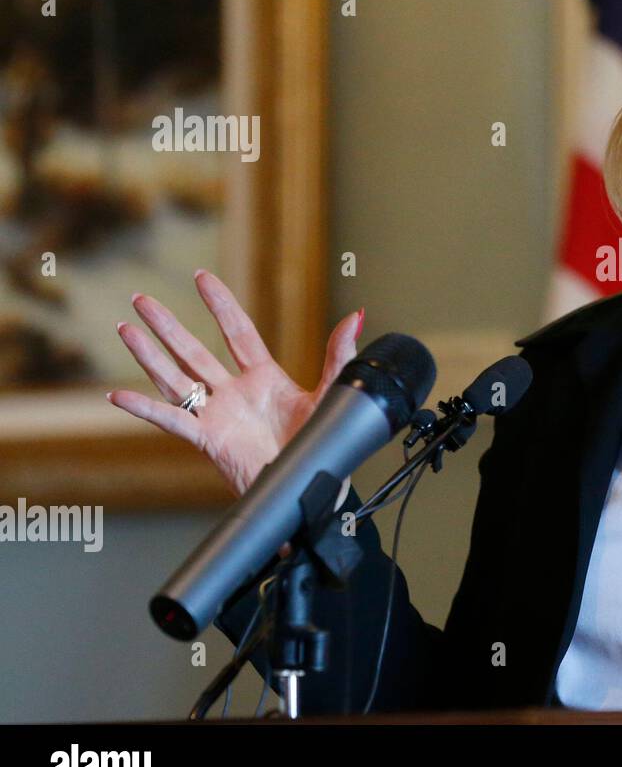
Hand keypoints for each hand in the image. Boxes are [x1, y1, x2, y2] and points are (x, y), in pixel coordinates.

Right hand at [107, 269, 364, 500]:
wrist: (311, 489)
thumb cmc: (318, 446)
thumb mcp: (330, 394)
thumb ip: (339, 355)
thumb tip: (356, 316)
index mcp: (264, 378)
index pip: (238, 332)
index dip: (221, 304)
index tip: (202, 278)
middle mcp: (235, 393)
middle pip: (194, 351)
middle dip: (168, 325)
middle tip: (142, 300)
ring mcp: (218, 415)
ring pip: (176, 379)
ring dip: (150, 356)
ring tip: (126, 329)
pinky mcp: (209, 440)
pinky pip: (173, 421)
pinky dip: (146, 410)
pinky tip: (120, 396)